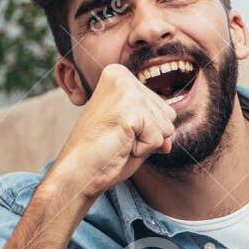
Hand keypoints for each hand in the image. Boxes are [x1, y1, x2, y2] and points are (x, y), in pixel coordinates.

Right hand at [48, 64, 177, 201]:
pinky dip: (143, 150)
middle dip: (150, 135)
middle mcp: (122, 76)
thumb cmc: (102, 154)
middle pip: (169, 114)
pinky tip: (120, 147)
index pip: (163, 106)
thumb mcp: (136, 133)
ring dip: (147, 143)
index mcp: (119, 76)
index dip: (147, 129)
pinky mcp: (129, 110)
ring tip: (119, 142)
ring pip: (166, 126)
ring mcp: (125, 91)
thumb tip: (170, 138)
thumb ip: (157, 126)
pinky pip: (158, 139)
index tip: (118, 132)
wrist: (78, 173)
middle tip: (119, 139)